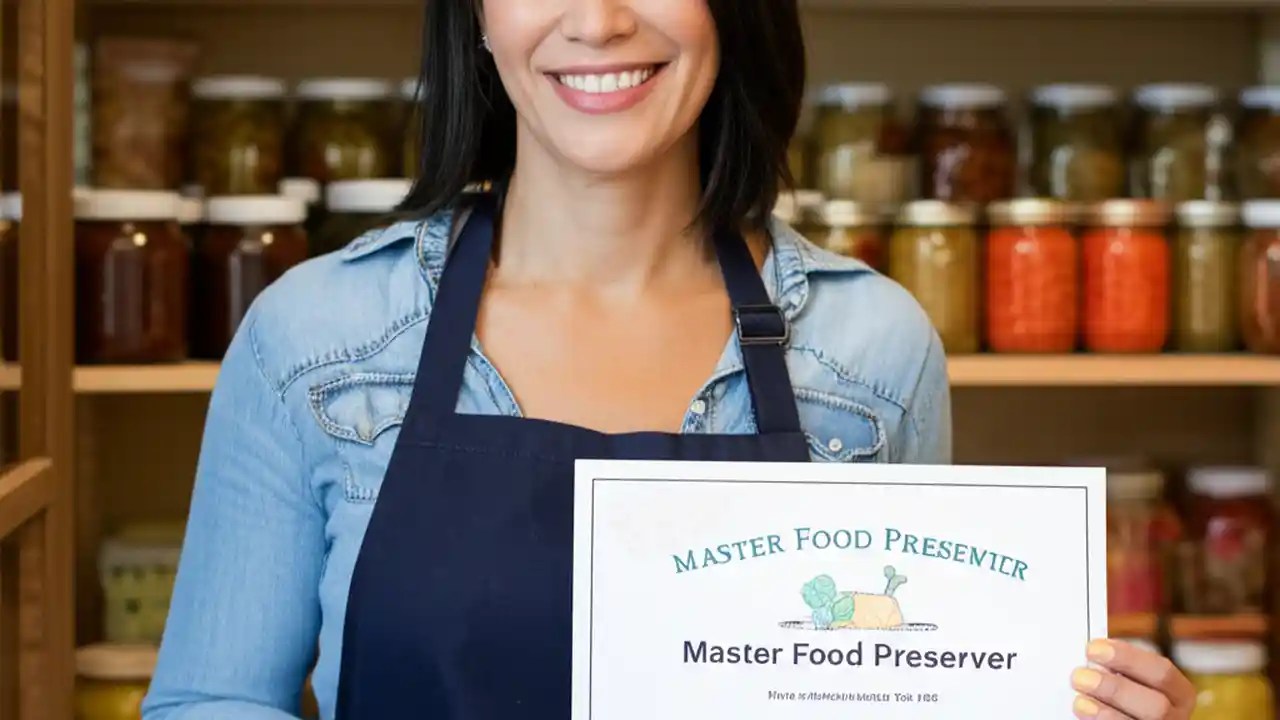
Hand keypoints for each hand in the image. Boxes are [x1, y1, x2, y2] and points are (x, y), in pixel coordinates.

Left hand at [1071, 639, 1195, 718]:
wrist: (1126, 713)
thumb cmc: (1127, 691)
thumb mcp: (1132, 676)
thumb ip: (1117, 667)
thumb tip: (1091, 654)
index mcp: (1178, 692)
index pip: (1162, 672)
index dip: (1126, 657)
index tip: (1093, 649)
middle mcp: (1174, 717)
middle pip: (1155, 706)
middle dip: (1115, 689)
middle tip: (1079, 676)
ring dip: (1104, 712)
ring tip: (1079, 701)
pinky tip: (1085, 714)